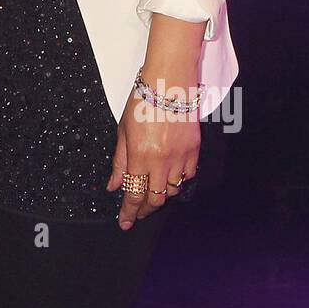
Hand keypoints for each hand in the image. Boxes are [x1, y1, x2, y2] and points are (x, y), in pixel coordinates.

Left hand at [106, 85, 200, 229]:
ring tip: (152, 194)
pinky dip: (178, 181)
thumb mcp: (123, 132)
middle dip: (144, 210)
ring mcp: (180, 156)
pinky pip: (188, 176)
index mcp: (140, 156)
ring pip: (173, 190)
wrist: (168, 84)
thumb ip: (120, 162)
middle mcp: (161, 160)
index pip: (134, 194)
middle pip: (155, 198)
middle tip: (136, 213)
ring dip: (161, 195)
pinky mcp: (194, 150)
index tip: (125, 223)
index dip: (129, 212)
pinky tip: (169, 179)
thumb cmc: (142, 102)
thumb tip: (114, 186)